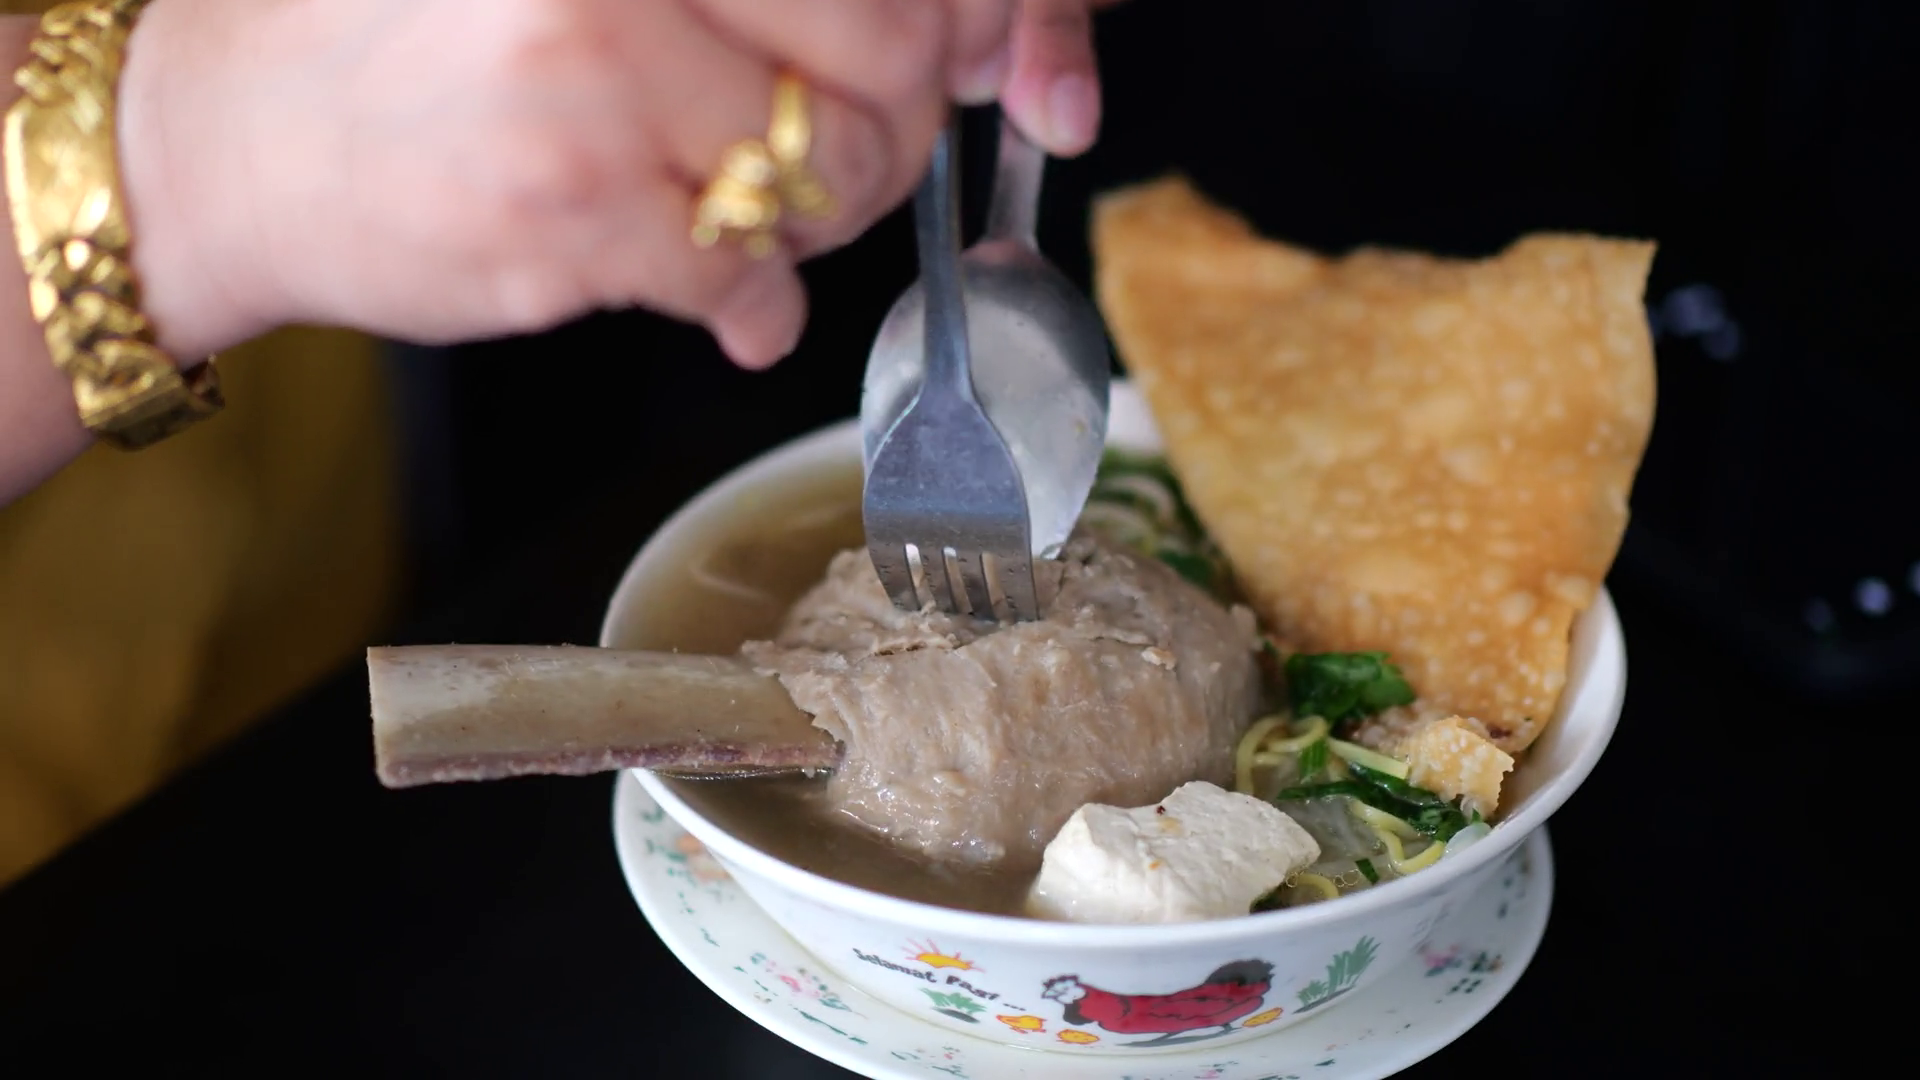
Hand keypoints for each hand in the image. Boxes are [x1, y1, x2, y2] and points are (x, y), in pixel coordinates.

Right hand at [114, 0, 1110, 370]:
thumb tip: (943, 36)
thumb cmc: (416, 45)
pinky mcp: (572, 217)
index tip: (969, 56)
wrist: (239, 141)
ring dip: (823, 223)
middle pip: (880, 50)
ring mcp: (595, 89)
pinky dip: (757, 304)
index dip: (957, 19)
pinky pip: (744, 277)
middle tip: (861, 157)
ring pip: (822, 176)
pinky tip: (729, 298)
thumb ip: (738, 2)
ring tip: (766, 226)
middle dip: (900, 125)